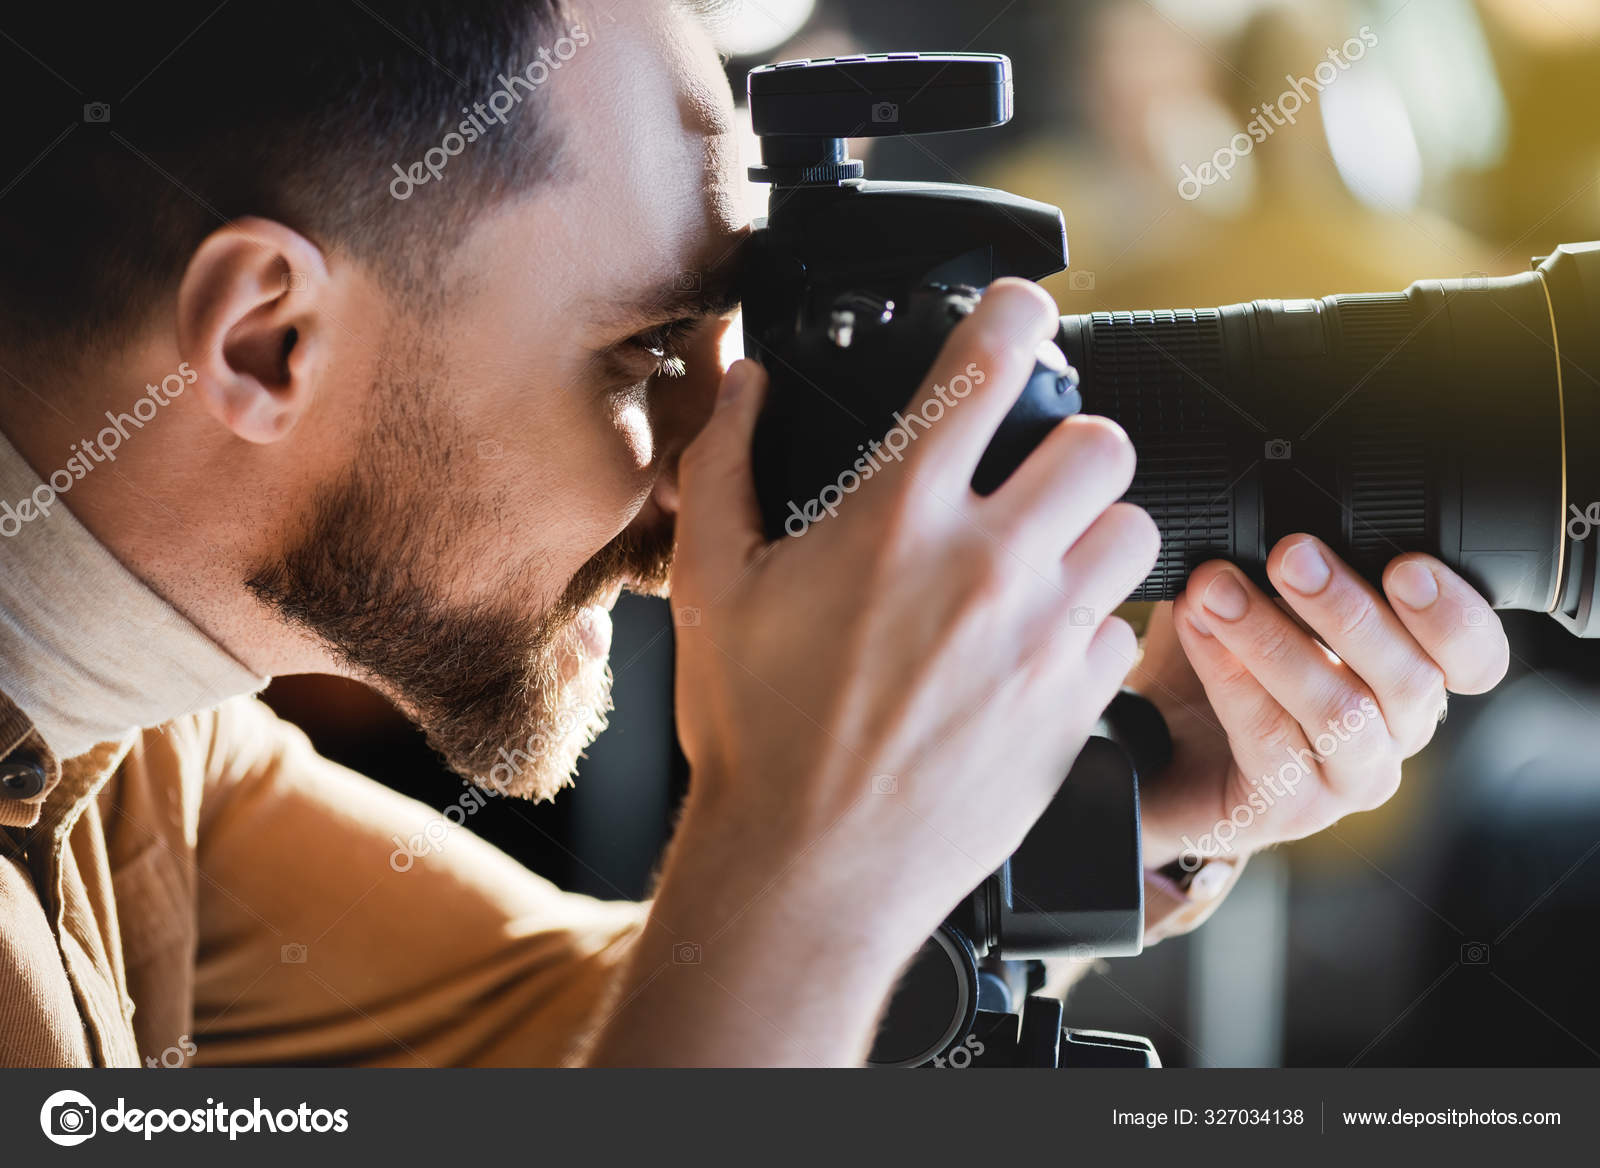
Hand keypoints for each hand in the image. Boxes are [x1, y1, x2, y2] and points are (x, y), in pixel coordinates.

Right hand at [587, 280, 1158, 1063]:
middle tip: (1032, 471)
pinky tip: (1034, 653)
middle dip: (1070, 441)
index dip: (1015, 312)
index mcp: (898, 516)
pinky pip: (1122, 634)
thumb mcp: (709, 586)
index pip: (992, 361)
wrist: (807, 871)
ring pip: (1134, 531)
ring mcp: (1043, 641)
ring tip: (1043, 561)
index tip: (1014, 317)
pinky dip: (1089, 630)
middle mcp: (987, 566)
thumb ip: (723, 463)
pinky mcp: (1074, 709)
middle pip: (1103, 440)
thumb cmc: (755, 735)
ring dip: (1093, 532)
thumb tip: (745, 384)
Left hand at [1131, 537, 1509, 870]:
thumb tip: (1268, 499)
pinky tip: (1199, 632)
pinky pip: (1270, 740)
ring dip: (1275, 640)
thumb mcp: (1257, 596)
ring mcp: (1348, 777)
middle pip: (1409, 678)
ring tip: (1217, 588)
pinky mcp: (1292, 809)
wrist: (1157, 749)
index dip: (1453, 614)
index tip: (1406, 565)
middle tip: (1291, 555)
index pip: (1473, 654)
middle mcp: (1394, 730)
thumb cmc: (1220, 664)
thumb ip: (1282, 562)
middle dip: (1348, 609)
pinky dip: (1230, 677)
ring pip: (1340, 712)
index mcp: (1409, 672)